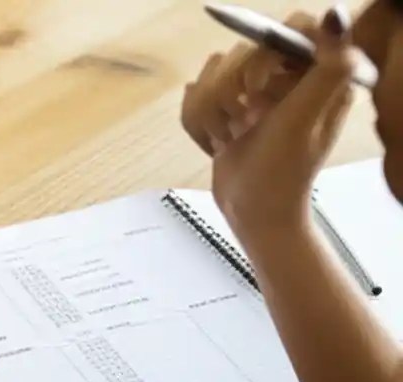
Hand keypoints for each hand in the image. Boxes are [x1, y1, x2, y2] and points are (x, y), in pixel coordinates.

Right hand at [181, 6, 359, 241]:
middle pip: (240, 51)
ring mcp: (254, 91)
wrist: (252, 213)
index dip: (263, 56)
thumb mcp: (303, 119)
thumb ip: (324, 68)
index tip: (257, 90)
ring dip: (211, 112)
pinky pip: (194, 93)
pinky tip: (218, 142)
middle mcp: (288, 76)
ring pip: (211, 72)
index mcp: (318, 73)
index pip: (287, 29)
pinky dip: (198, 123)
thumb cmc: (281, 174)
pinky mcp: (227, 107)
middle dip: (231, 94)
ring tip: (232, 137)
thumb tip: (336, 15)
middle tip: (248, 123)